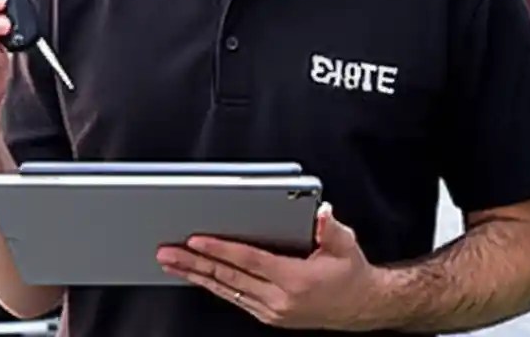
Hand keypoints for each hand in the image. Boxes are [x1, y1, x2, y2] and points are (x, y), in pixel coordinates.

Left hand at [156, 202, 386, 331]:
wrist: (362, 306)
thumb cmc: (350, 274)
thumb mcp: (346, 246)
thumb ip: (331, 228)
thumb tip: (320, 213)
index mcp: (296, 280)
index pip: (249, 261)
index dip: (220, 249)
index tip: (196, 241)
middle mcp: (280, 299)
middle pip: (228, 277)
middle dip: (194, 263)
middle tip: (167, 252)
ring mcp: (272, 311)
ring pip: (226, 290)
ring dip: (196, 275)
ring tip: (171, 264)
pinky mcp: (269, 315)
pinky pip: (234, 298)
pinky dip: (213, 285)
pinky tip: (197, 276)